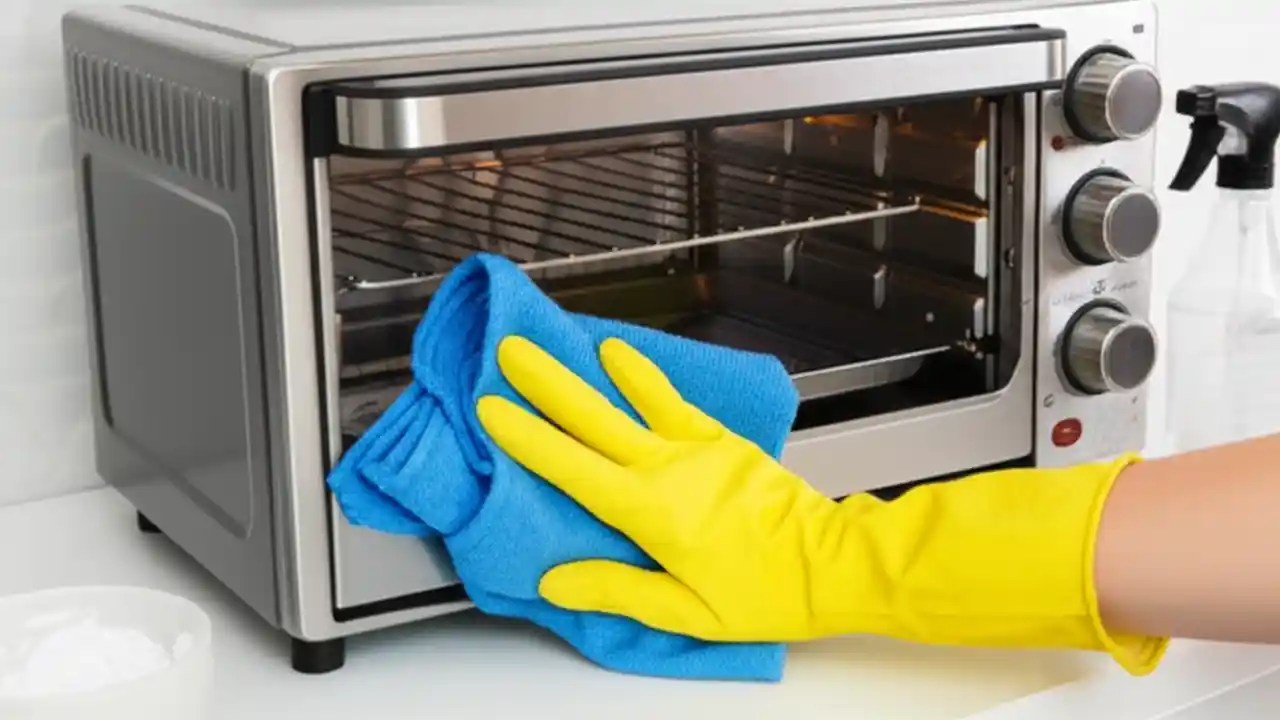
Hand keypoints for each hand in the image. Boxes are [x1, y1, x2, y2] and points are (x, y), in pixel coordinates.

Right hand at [476, 336, 870, 641]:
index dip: (528, 438)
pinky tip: (618, 354)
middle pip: (593, 420)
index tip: (492, 408)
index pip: (573, 468)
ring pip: (627, 402)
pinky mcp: (721, 440)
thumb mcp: (685, 612)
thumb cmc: (764, 593)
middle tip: (508, 351)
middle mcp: (668, 469)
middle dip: (546, 384)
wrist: (832, 564)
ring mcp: (696, 448)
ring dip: (585, 371)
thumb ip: (617, 589)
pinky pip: (672, 400)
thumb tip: (557, 581)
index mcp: (650, 512)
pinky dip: (643, 376)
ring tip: (551, 342)